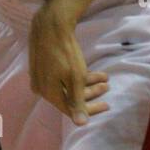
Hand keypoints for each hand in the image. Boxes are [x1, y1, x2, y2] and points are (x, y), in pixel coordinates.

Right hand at [29, 0, 107, 123]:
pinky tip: (94, 71)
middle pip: (70, 97)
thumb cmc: (64, 52)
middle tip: (107, 87)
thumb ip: (77, 101)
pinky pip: (63, 77)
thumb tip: (80, 124)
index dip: (91, 109)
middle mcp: (42, 88)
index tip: (107, 104)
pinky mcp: (44, 67)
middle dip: (91, 93)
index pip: (71, 110)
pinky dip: (78, 76)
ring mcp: (41, 77)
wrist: (51, 24)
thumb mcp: (75, 78)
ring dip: (88, 83)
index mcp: (48, 94)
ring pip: (68, 86)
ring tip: (105, 77)